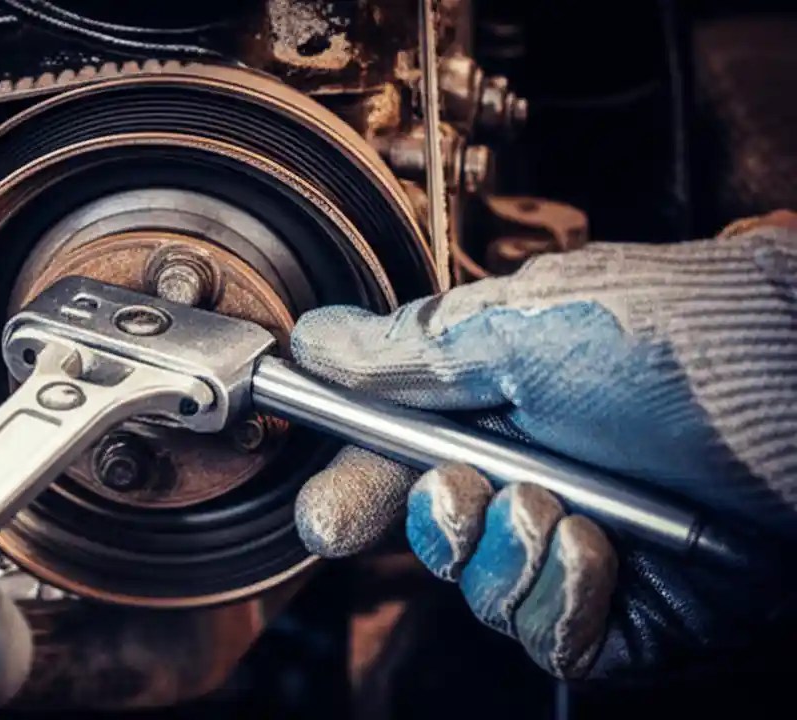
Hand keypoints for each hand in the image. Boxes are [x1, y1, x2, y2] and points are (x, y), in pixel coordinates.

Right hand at [289, 225, 795, 679]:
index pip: (395, 456)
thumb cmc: (696, 342)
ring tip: (553, 503)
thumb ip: (409, 349)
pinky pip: (550, 635)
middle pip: (428, 536)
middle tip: (444, 494)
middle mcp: (537, 480)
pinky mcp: (630, 616)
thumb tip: (316, 339)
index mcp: (502, 407)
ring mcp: (583, 551)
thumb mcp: (530, 329)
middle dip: (422, 525)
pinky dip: (560, 596)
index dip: (350, 482)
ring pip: (481, 590)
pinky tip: (599, 550)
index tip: (322, 501)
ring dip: (501, 551)